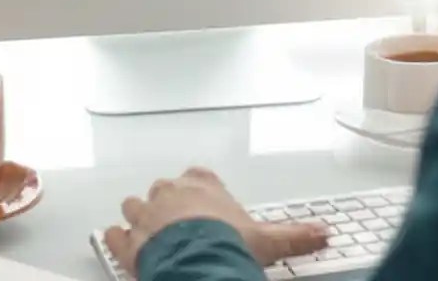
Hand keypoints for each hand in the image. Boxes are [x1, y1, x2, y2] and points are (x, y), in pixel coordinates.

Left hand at [104, 168, 329, 276]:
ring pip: (134, 204)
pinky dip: (116, 238)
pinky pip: (114, 232)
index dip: (200, 186)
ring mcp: (146, 215)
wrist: (198, 263)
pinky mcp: (128, 240)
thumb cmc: (228, 244)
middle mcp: (171, 194)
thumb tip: (323, 233)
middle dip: (168, 201)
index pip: (199, 174)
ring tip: (148, 230)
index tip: (204, 197)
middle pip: (164, 188)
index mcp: (202, 186)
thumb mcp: (268, 239)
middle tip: (180, 221)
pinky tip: (123, 245)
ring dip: (139, 216)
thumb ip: (295, 234)